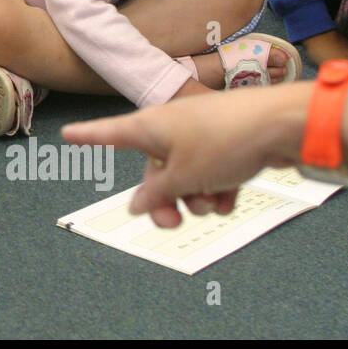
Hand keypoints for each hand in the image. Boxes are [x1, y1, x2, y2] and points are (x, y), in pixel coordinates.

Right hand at [61, 83, 307, 227]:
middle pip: (154, 169)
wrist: (280, 125)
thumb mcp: (184, 176)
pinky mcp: (225, 140)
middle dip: (165, 199)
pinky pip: (210, 170)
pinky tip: (229, 199)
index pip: (109, 133)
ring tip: (213, 205)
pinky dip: (216, 187)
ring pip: (185, 173)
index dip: (87, 136)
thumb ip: (158, 193)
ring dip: (195, 196)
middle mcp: (170, 127)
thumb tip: (137, 204)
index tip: (67, 133)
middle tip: (174, 223)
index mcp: (149, 127)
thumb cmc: (225, 141)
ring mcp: (199, 133)